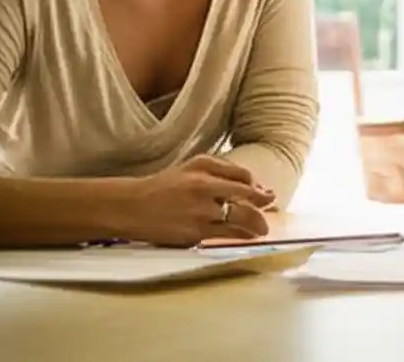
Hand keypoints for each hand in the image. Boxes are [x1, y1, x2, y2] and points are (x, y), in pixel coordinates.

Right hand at [114, 155, 275, 246]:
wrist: (132, 207)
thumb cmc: (166, 185)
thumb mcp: (194, 166)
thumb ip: (224, 170)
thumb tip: (254, 184)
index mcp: (203, 174)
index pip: (243, 181)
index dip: (259, 190)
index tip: (267, 196)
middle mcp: (203, 195)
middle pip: (245, 204)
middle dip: (262, 210)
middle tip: (270, 212)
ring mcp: (198, 217)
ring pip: (238, 223)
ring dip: (255, 227)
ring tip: (261, 230)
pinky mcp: (193, 236)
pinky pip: (224, 237)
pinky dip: (238, 236)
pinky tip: (245, 236)